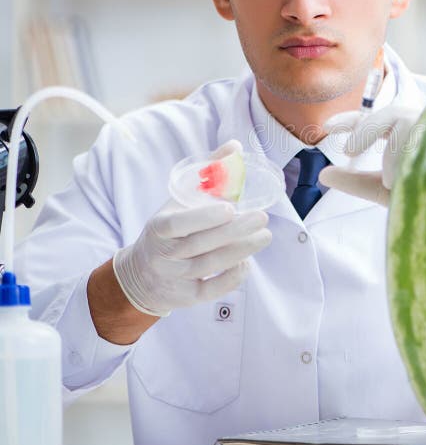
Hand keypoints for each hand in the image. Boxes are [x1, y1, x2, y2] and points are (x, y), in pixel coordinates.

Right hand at [112, 140, 270, 316]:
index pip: (178, 224)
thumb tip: (235, 146)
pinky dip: (231, 277)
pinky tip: (247, 262)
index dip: (203, 217)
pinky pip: (210, 291)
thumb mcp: (179, 199)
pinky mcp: (185, 297)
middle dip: (235, 232)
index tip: (231, 207)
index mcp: (159, 227)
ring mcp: (173, 278)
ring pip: (208, 266)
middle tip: (262, 218)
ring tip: (264, 236)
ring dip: (240, 251)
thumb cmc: (169, 227)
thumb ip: (208, 173)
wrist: (142, 273)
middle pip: (200, 245)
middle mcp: (163, 255)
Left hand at [319, 105, 420, 206]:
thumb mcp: (382, 190)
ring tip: (389, 182)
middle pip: (390, 113)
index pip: (374, 120)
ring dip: (392, 154)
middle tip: (348, 150)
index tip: (326, 127)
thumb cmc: (421, 200)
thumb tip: (323, 174)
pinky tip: (407, 179)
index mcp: (403, 134)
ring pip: (407, 124)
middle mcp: (421, 128)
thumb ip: (355, 181)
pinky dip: (412, 157)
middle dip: (366, 128)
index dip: (349, 120)